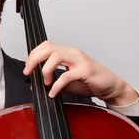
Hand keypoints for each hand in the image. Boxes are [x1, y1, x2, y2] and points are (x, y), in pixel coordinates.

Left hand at [23, 40, 138, 105]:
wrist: (110, 87)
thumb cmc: (91, 82)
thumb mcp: (68, 82)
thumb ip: (54, 81)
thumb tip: (35, 85)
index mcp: (68, 53)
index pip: (46, 46)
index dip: (33, 55)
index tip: (27, 69)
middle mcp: (73, 53)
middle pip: (48, 47)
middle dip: (34, 59)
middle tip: (28, 72)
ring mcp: (80, 60)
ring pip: (55, 57)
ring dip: (46, 70)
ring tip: (47, 83)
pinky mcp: (86, 70)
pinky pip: (66, 75)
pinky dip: (57, 85)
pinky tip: (53, 93)